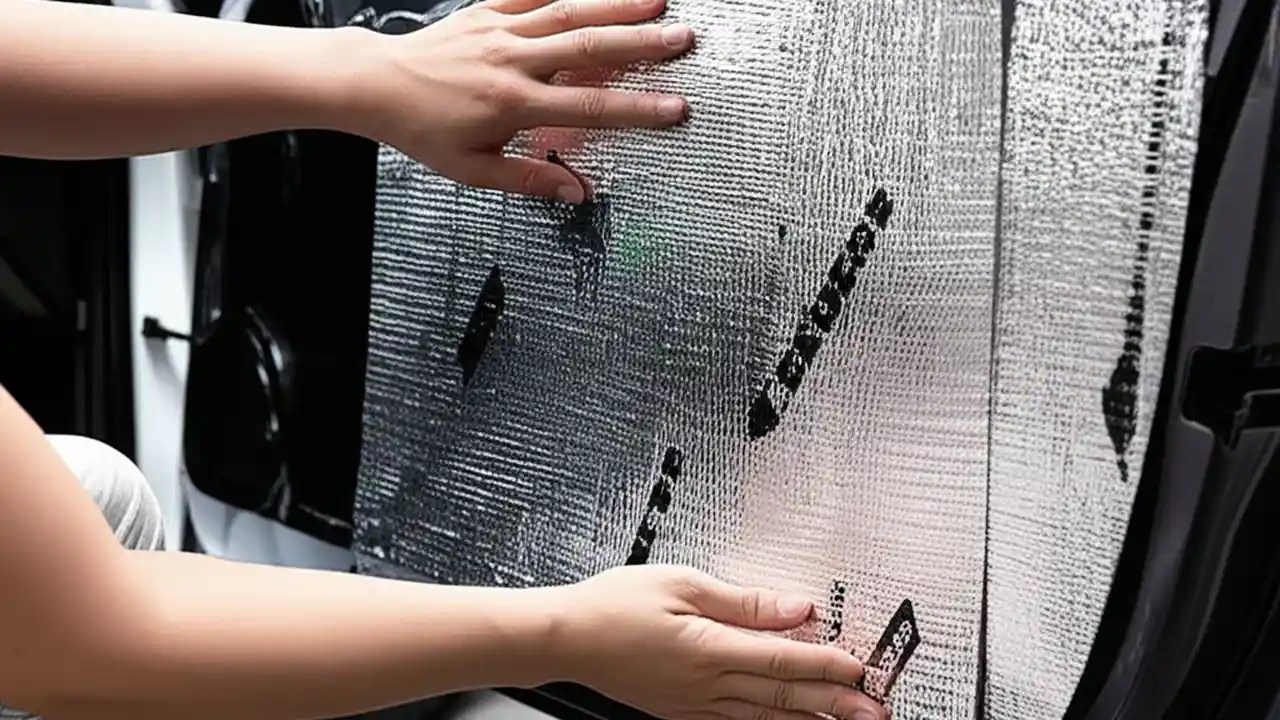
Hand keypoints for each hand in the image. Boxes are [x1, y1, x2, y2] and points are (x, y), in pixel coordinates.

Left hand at [353, 0, 693, 202]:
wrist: (377, 84)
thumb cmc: (423, 128)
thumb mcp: (473, 170)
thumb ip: (528, 181)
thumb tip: (575, 193)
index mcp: (512, 104)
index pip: (589, 107)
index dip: (637, 109)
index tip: (674, 108)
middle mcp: (511, 60)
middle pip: (588, 47)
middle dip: (641, 43)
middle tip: (682, 39)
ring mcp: (500, 30)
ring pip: (568, 10)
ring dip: (616, 4)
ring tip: (656, 2)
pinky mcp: (488, 10)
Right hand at [555, 565, 889, 719]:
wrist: (569, 639)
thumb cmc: (615, 605)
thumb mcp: (681, 583)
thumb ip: (744, 600)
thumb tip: (794, 607)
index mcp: (708, 648)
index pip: (783, 659)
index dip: (827, 664)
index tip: (861, 666)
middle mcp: (706, 684)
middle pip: (783, 696)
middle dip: (834, 703)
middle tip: (874, 708)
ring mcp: (696, 704)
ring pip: (766, 716)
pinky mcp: (684, 711)